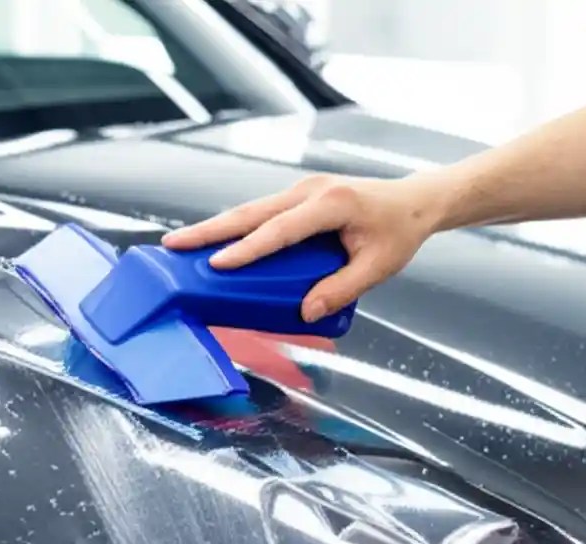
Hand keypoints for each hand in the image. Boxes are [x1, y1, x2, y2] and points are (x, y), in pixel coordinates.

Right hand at [164, 173, 446, 321]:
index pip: (280, 229)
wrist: (413, 201)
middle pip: (251, 212)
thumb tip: (305, 312)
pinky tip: (214, 242)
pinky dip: (235, 227)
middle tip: (172, 245)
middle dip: (209, 230)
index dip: (247, 248)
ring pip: (251, 209)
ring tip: (180, 244)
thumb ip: (343, 288)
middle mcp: (310, 191)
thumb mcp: (379, 267)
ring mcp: (302, 190)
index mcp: (331, 204)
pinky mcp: (299, 196)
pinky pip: (261, 212)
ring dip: (216, 227)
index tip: (216, 264)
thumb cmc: (398, 233)